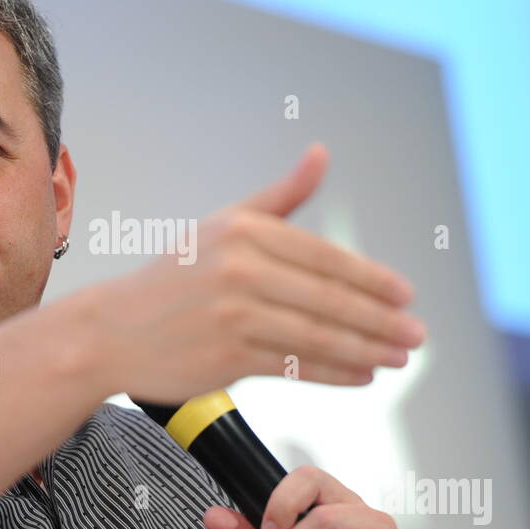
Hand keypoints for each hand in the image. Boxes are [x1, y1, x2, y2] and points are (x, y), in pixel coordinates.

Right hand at [95, 142, 425, 403]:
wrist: (113, 331)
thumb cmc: (175, 278)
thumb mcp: (224, 224)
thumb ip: (280, 197)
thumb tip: (321, 153)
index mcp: (244, 230)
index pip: (325, 257)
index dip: (372, 280)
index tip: (405, 296)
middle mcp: (239, 268)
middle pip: (329, 299)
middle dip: (381, 320)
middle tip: (416, 335)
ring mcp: (233, 314)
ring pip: (318, 336)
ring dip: (367, 350)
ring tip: (398, 358)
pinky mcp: (227, 357)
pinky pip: (295, 366)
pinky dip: (334, 373)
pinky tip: (362, 375)